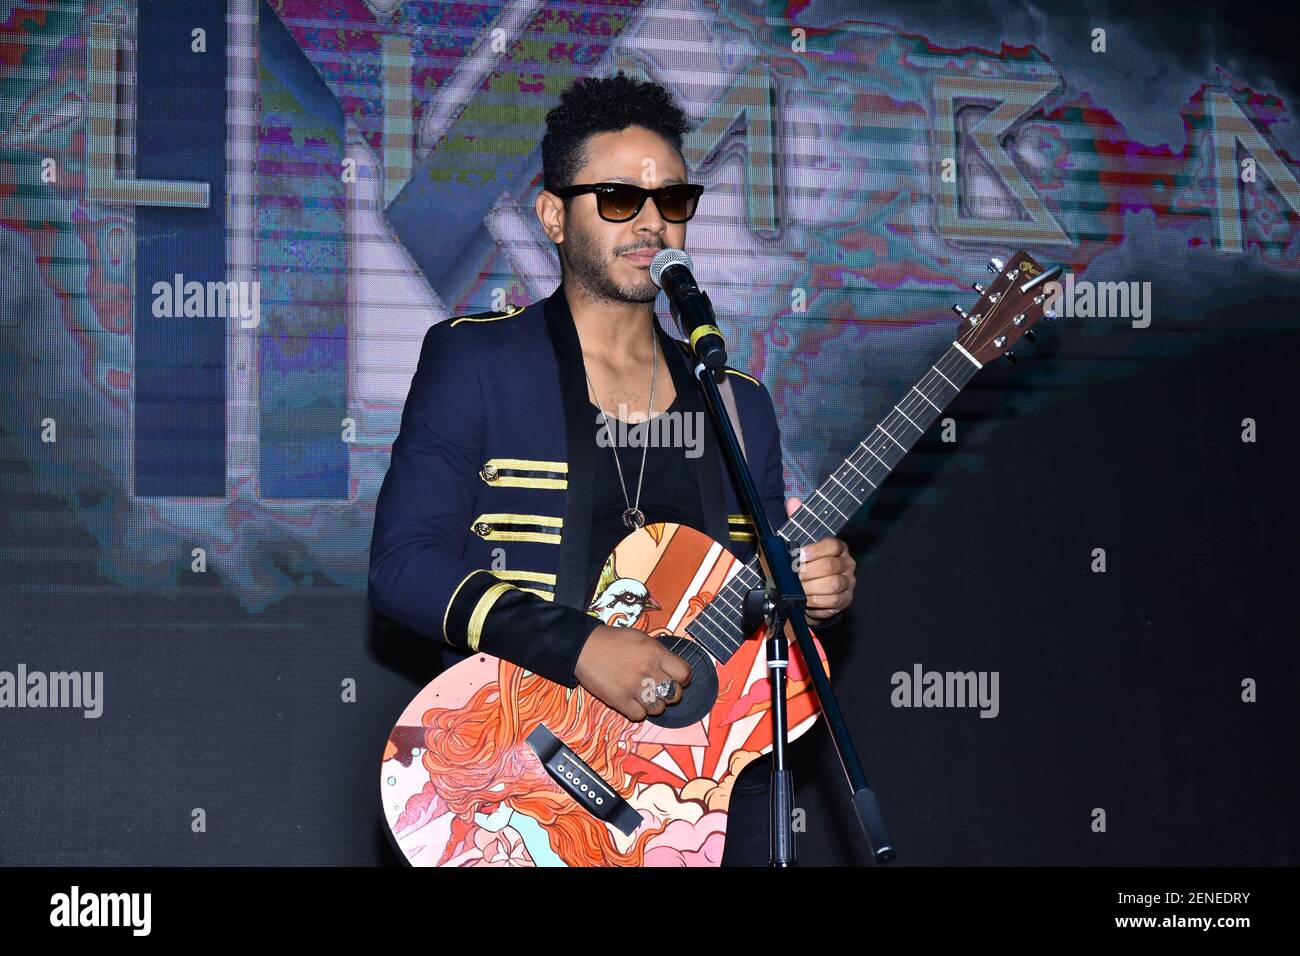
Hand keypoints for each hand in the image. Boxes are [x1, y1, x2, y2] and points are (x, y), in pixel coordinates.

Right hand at [573, 624, 692, 721]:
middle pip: (674, 694)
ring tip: (645, 695)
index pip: (684, 674)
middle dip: (670, 693)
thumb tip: (674, 669)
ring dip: (654, 704)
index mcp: (655, 652)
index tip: (678, 679)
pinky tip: (632, 701)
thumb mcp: (642, 638)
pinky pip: (640, 716)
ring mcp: (633, 687)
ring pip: (659, 708)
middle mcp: (647, 671)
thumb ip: (660, 654)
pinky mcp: (619, 700)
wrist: (584, 647)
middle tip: (660, 688)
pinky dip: (638, 711)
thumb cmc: (614, 641)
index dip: (683, 678)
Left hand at [785, 496, 856, 622]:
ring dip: (811, 589)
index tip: (799, 555)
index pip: (832, 545)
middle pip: (830, 567)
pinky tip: (806, 601)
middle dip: (808, 573)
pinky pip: (833, 602)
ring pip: (833, 586)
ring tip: (797, 590)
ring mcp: (848, 582)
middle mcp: (847, 564)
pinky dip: (817, 602)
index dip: (815, 550)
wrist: (811, 588)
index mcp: (837, 547)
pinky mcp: (845, 600)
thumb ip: (797, 521)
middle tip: (793, 576)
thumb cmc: (806, 563)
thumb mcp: (800, 541)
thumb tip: (792, 501)